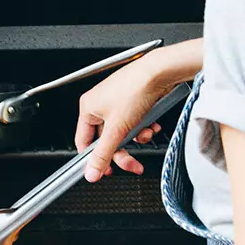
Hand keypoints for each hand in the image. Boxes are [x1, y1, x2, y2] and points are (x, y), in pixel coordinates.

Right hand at [75, 57, 168, 178]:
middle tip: (132, 163)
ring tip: (145, 133)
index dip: (95, 159)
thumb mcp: (117, 129)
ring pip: (123, 132)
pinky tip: (151, 125)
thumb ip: (103, 154)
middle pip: (107, 140)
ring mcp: (117, 102)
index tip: (106, 171)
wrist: (159, 71)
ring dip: (136, 138)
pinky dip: (143, 127)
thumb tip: (91, 172)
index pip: (84, 142)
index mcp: (88, 108)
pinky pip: (134, 122)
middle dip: (123, 151)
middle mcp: (100, 104)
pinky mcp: (132, 101)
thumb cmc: (135, 88)